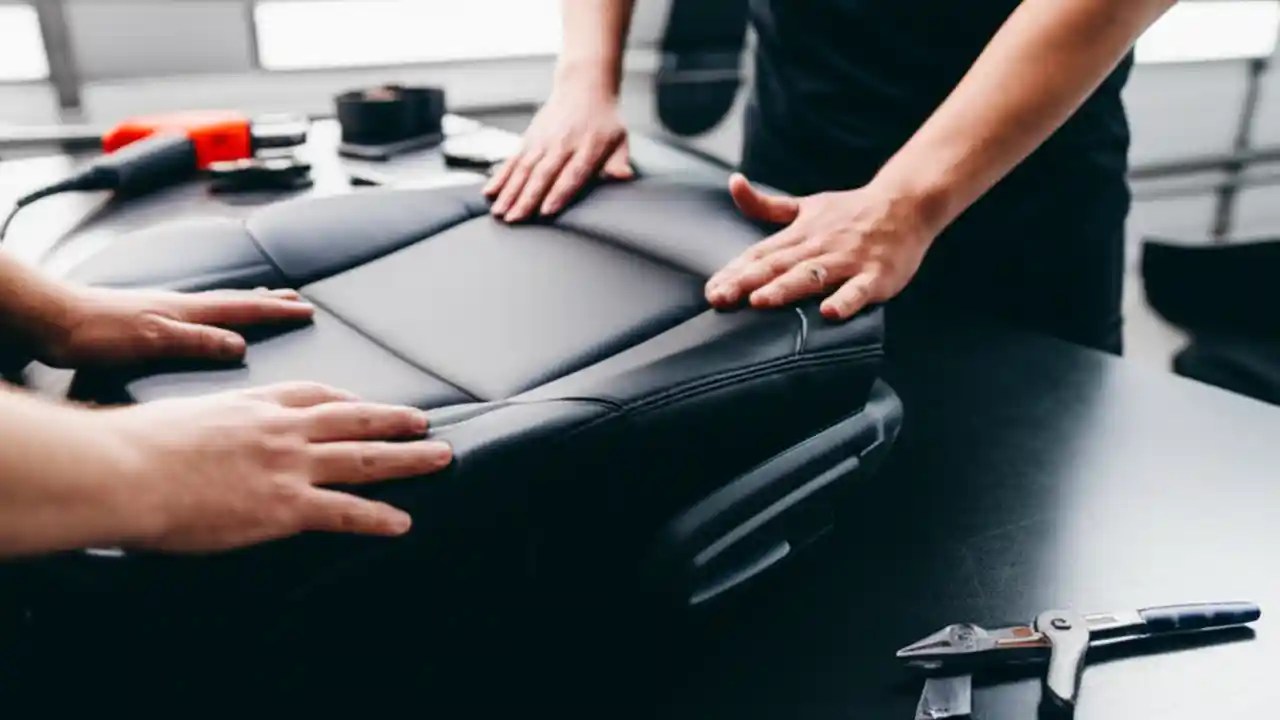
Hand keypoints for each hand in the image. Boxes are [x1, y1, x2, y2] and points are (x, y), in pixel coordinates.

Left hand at [38, 286, 313, 367]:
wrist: (51, 320)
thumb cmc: (95, 333)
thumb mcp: (152, 341)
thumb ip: (197, 341)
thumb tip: (239, 345)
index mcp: (187, 311)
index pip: (244, 309)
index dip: (277, 311)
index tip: (306, 310)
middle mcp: (181, 306)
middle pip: (237, 301)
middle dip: (271, 302)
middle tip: (298, 300)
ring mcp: (166, 311)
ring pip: (220, 306)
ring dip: (248, 304)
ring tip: (267, 302)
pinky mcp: (150, 320)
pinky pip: (201, 315)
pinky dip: (221, 315)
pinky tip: (213, 322)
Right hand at [100, 382, 452, 552]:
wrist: (125, 470)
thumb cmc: (136, 447)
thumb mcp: (180, 417)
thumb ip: (206, 424)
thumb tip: (199, 436)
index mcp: (255, 405)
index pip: (315, 394)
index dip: (347, 398)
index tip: (364, 401)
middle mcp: (282, 429)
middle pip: (355, 418)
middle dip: (395, 419)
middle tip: (425, 422)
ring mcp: (289, 466)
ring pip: (365, 458)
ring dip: (408, 458)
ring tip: (440, 457)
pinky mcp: (286, 506)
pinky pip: (346, 512)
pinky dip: (378, 517)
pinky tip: (402, 522)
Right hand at [483, 84, 633, 222]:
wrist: (583, 86)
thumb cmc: (604, 121)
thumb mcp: (620, 139)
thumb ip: (619, 162)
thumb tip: (625, 176)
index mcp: (588, 147)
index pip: (572, 174)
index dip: (558, 193)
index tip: (546, 211)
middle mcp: (562, 144)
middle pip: (543, 174)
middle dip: (527, 198)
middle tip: (515, 219)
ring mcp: (543, 140)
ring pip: (524, 169)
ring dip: (510, 192)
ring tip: (500, 212)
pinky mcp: (529, 138)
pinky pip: (513, 159)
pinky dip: (500, 176)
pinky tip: (489, 192)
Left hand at [705, 174, 937, 320]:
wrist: (906, 203)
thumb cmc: (851, 212)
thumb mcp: (806, 205)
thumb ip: (767, 205)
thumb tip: (734, 182)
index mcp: (799, 235)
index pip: (760, 255)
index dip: (734, 272)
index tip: (711, 290)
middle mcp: (819, 246)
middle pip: (778, 266)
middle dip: (747, 282)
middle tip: (720, 298)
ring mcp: (848, 261)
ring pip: (812, 276)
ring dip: (786, 288)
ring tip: (761, 301)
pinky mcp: (876, 275)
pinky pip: (859, 290)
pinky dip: (846, 301)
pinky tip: (830, 313)